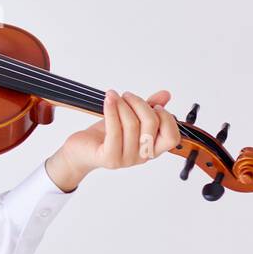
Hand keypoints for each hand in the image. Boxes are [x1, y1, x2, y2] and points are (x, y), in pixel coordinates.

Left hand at [50, 89, 182, 188]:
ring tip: (113, 95)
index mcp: (151, 149)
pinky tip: (108, 100)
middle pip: (152, 124)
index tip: (153, 104)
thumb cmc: (104, 135)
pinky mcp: (109, 157)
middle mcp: (142, 157)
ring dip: (123, 104)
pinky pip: (114, 130)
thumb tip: (166, 94)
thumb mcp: (129, 118)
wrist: (80, 149)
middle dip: (139, 103)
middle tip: (127, 95)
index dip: (166, 118)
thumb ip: (148, 108)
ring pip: (132, 124)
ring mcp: (126, 159)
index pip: (172, 137)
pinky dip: (112, 110)